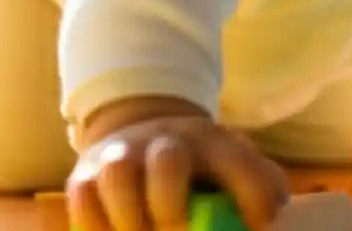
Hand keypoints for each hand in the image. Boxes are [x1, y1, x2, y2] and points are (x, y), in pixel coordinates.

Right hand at [67, 114, 289, 230]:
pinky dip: (95, 226)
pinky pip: (82, 196)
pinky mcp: (87, 171)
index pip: (238, 163)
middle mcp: (166, 142)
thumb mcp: (233, 165)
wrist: (142, 131)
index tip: (257, 224)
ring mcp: (123, 153)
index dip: (253, 195)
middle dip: (172, 207)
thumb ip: (260, 188)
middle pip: (167, 163)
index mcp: (212, 142)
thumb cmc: (200, 166)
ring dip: (130, 219)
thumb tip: (269, 220)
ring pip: (117, 175)